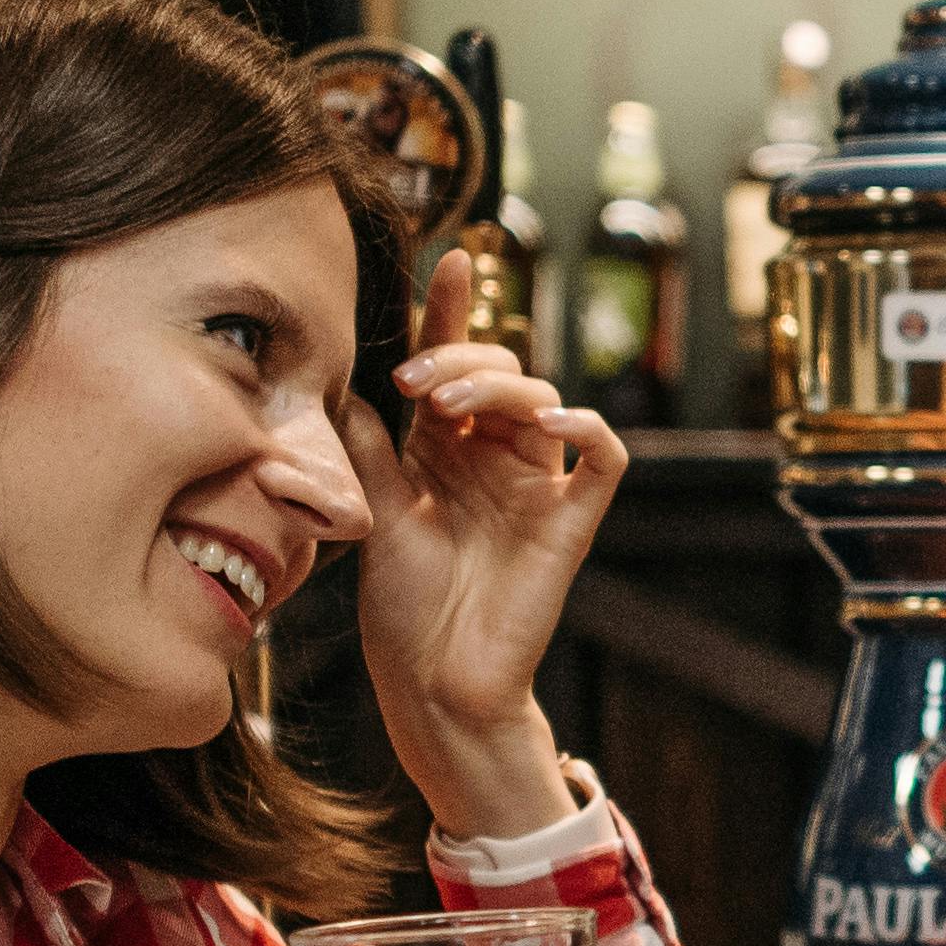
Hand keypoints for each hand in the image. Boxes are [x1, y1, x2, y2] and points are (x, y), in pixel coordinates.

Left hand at [336, 248, 618, 844]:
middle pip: (499, 373)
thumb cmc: (402, 609)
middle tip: (416, 384)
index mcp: (446, 450)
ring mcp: (538, 487)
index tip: (452, 262)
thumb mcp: (373, 510)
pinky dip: (590, 428)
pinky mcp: (571, 522)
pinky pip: (604, 457)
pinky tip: (554, 421)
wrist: (433, 683)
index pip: (455, 364)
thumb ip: (367, 445)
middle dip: (461, 360)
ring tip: (447, 406)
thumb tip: (341, 377)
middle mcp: (494, 459)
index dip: (456, 312)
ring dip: (498, 387)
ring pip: (543, 399)